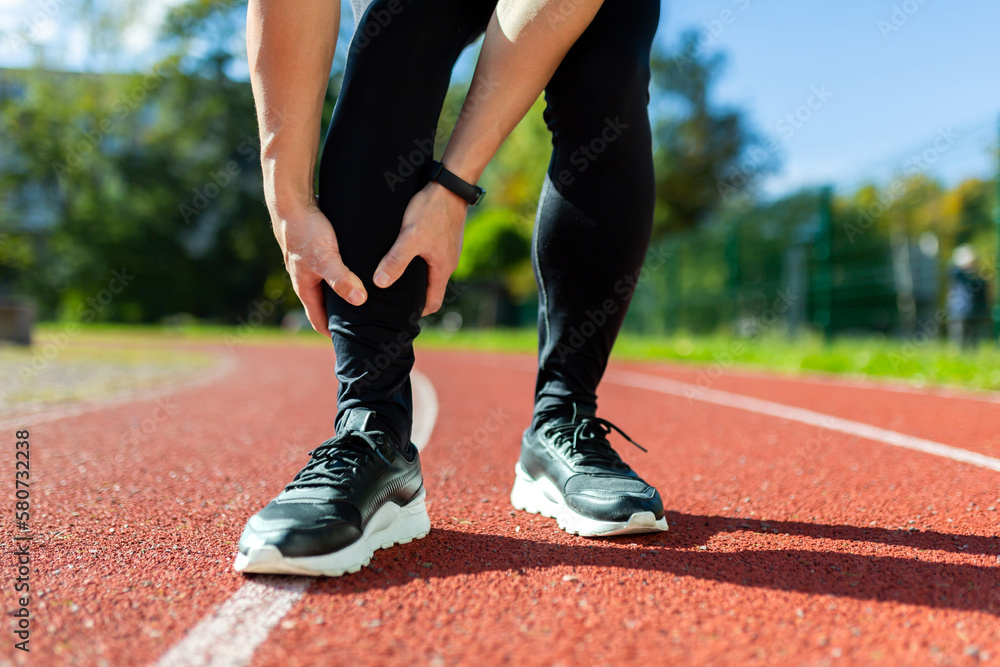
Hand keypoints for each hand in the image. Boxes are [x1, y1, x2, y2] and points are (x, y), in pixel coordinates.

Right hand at [271, 202, 367, 336]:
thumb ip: (341, 279)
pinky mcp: (319, 251)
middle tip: (366, 326)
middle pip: (326, 306)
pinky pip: (334, 270)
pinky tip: (362, 274)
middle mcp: (307, 280)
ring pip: (330, 288)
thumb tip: (359, 300)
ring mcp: (311, 265)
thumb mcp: (325, 257)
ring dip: (345, 296)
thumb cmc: (306, 231)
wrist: (292, 203)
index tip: (353, 343)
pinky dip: (346, 277)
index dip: (334, 334)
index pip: (319, 321)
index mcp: (305, 288)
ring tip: (369, 302)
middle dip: (343, 318)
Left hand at [373, 182, 467, 315]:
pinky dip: (420, 259)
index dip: (418, 312)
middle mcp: (448, 262)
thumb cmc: (431, 211)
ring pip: (431, 270)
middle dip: (414, 295)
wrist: (451, 184)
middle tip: (392, 297)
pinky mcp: (444, 235)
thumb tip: (380, 283)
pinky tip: (404, 251)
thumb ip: (395, 260)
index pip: (433, 303)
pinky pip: (432, 254)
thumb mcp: (410, 237)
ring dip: (416, 276)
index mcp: (442, 269)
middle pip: (432, 288)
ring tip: (395, 275)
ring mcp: (448, 248)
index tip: (400, 314)